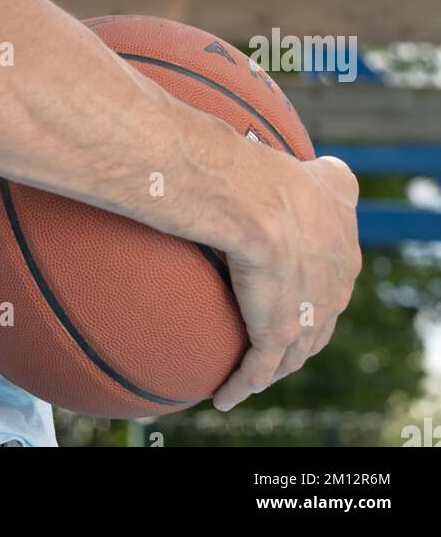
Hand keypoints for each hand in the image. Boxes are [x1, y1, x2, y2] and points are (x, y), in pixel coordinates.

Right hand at [212, 155, 360, 411]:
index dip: (314, 296)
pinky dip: (241, 386)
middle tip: (273, 339)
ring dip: (273, 368)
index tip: (295, 297)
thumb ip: (336, 180)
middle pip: (317, 327)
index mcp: (344, 260)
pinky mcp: (275, 334)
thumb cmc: (288, 181)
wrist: (262, 203)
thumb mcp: (331, 175)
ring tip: (253, 374)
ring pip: (291, 355)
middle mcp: (332, 295)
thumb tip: (333, 174)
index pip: (331, 288)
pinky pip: (256, 371)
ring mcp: (307, 319)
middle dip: (299, 337)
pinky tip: (225, 397)